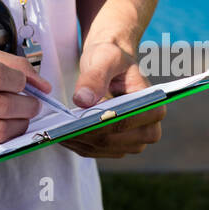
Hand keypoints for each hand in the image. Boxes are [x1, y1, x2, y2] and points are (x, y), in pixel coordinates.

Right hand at [0, 45, 51, 161]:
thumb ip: (8, 63)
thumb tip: (42, 85)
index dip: (20, 81)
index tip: (24, 84)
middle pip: (3, 106)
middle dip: (27, 106)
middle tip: (32, 104)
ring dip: (19, 125)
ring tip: (20, 117)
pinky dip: (2, 140)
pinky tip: (2, 130)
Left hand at [60, 40, 165, 159]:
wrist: (109, 65)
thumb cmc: (112, 59)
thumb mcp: (105, 59)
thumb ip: (95, 77)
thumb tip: (83, 100)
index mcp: (153, 106)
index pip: (125, 121)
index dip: (100, 123)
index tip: (76, 120)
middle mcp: (148, 129)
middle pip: (112, 139)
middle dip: (84, 134)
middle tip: (58, 127)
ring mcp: (132, 142)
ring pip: (101, 148)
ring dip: (78, 141)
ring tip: (55, 130)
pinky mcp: (116, 147)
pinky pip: (94, 150)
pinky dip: (76, 143)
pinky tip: (61, 133)